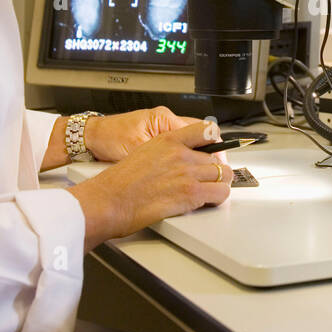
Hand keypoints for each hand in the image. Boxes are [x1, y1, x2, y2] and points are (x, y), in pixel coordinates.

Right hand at [70, 121, 232, 249]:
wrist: (109, 200)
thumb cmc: (120, 182)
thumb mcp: (144, 151)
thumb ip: (168, 151)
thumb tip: (184, 157)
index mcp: (169, 139)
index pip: (208, 130)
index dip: (218, 143)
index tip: (218, 152)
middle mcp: (180, 153)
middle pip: (218, 158)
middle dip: (216, 170)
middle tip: (211, 179)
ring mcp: (186, 173)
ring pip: (223, 175)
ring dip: (220, 184)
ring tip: (211, 191)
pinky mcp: (189, 193)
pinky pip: (220, 193)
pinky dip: (218, 198)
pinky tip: (208, 201)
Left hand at [85, 106, 204, 162]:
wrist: (91, 137)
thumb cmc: (109, 140)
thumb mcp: (138, 150)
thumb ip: (164, 157)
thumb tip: (185, 170)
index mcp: (164, 119)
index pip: (202, 131)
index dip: (214, 150)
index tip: (219, 164)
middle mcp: (166, 120)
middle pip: (202, 135)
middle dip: (210, 154)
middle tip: (215, 173)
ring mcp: (162, 127)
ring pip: (193, 141)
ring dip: (199, 156)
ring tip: (202, 173)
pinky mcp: (157, 135)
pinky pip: (180, 144)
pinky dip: (186, 156)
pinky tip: (185, 169)